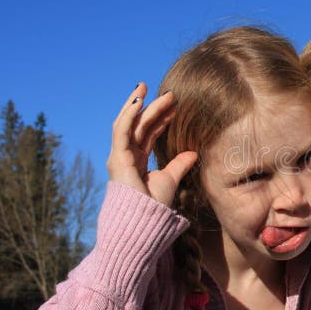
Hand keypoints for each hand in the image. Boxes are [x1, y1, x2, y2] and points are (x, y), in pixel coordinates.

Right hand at [107, 83, 197, 205]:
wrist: (142, 222)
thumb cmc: (153, 206)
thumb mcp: (170, 179)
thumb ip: (179, 165)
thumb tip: (193, 152)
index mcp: (136, 160)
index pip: (147, 133)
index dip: (160, 118)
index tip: (175, 106)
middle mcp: (126, 156)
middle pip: (139, 125)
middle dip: (151, 107)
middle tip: (168, 93)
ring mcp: (119, 156)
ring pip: (129, 123)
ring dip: (138, 105)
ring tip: (145, 87)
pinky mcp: (118, 157)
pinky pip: (122, 130)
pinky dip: (129, 115)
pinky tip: (139, 101)